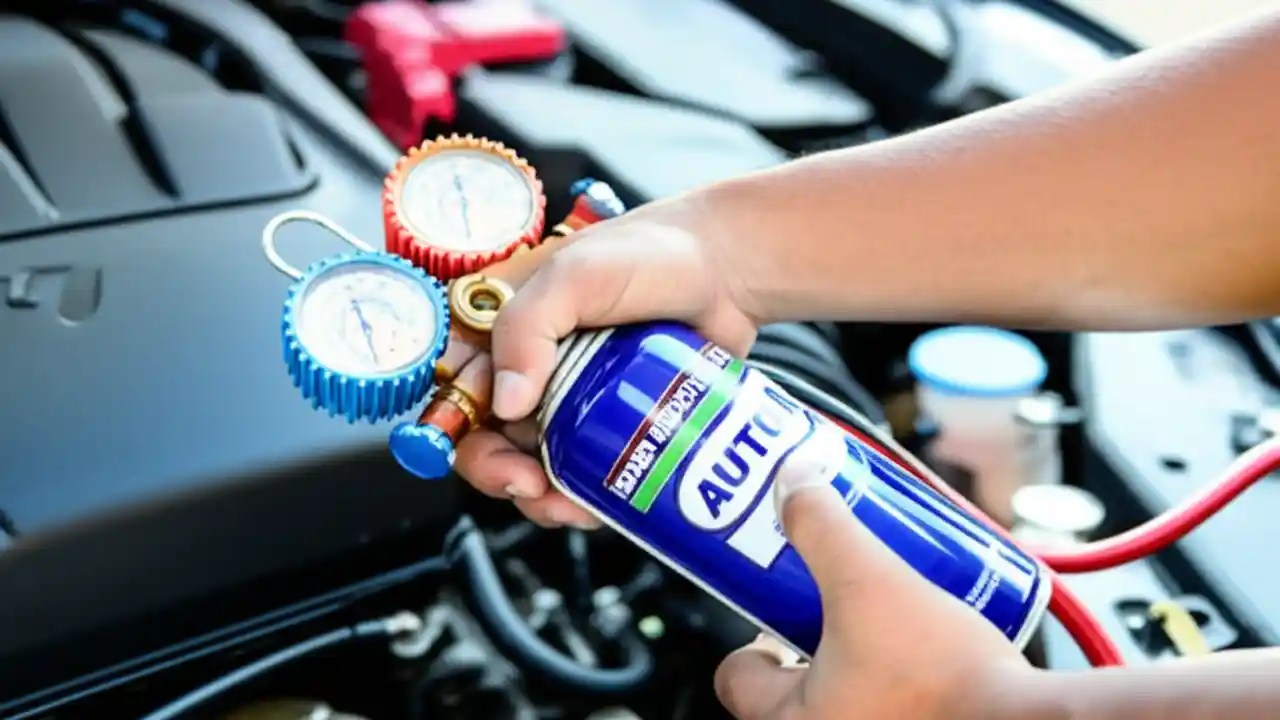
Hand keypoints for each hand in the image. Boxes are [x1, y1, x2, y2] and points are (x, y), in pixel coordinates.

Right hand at [449, 193, 766, 527]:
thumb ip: (528, 326)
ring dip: (543, 497)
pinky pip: (583, 474)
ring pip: (531, 467)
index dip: (456, 430)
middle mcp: (524, 366)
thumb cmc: (650, 254)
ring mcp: (565, 400)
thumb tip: (507, 402)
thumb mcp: (576, 274)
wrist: (726, 273)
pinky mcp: (607, 426)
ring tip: (574, 503)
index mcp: (497, 324)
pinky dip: (584, 497)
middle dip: (502, 475)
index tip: (495, 450)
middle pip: (484, 440)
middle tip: (533, 485)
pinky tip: (602, 502)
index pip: (451, 388)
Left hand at [714, 476, 1044, 719]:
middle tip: (835, 594)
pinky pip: (891, 703)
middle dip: (810, 636)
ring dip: (859, 655)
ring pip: (845, 691)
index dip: (752, 631)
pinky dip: (900, 678)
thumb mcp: (869, 580)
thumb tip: (792, 482)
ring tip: (886, 610)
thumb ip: (822, 528)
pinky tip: (926, 645)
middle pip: (792, 682)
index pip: (736, 676)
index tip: (777, 599)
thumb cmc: (947, 677)